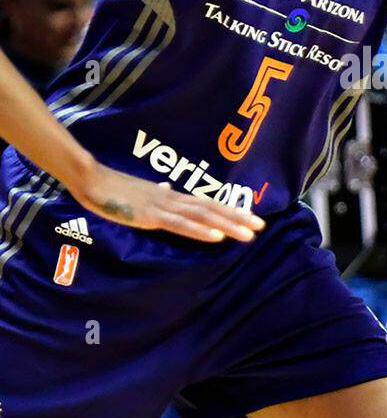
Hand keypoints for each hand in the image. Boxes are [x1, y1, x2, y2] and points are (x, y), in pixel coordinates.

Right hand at [65, 162, 264, 243]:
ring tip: (249, 234)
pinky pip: (180, 225)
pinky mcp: (152, 215)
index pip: (207, 204)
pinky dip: (200, 231)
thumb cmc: (114, 188)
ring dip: (228, 225)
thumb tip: (168, 189)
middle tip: (261, 226)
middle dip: (237, 218)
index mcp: (172, 196)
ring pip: (203, 216)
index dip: (230, 210)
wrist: (93, 180)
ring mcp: (164, 206)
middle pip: (212, 209)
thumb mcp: (141, 193)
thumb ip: (157, 194)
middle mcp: (173, 199)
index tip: (251, 217)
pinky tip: (217, 237)